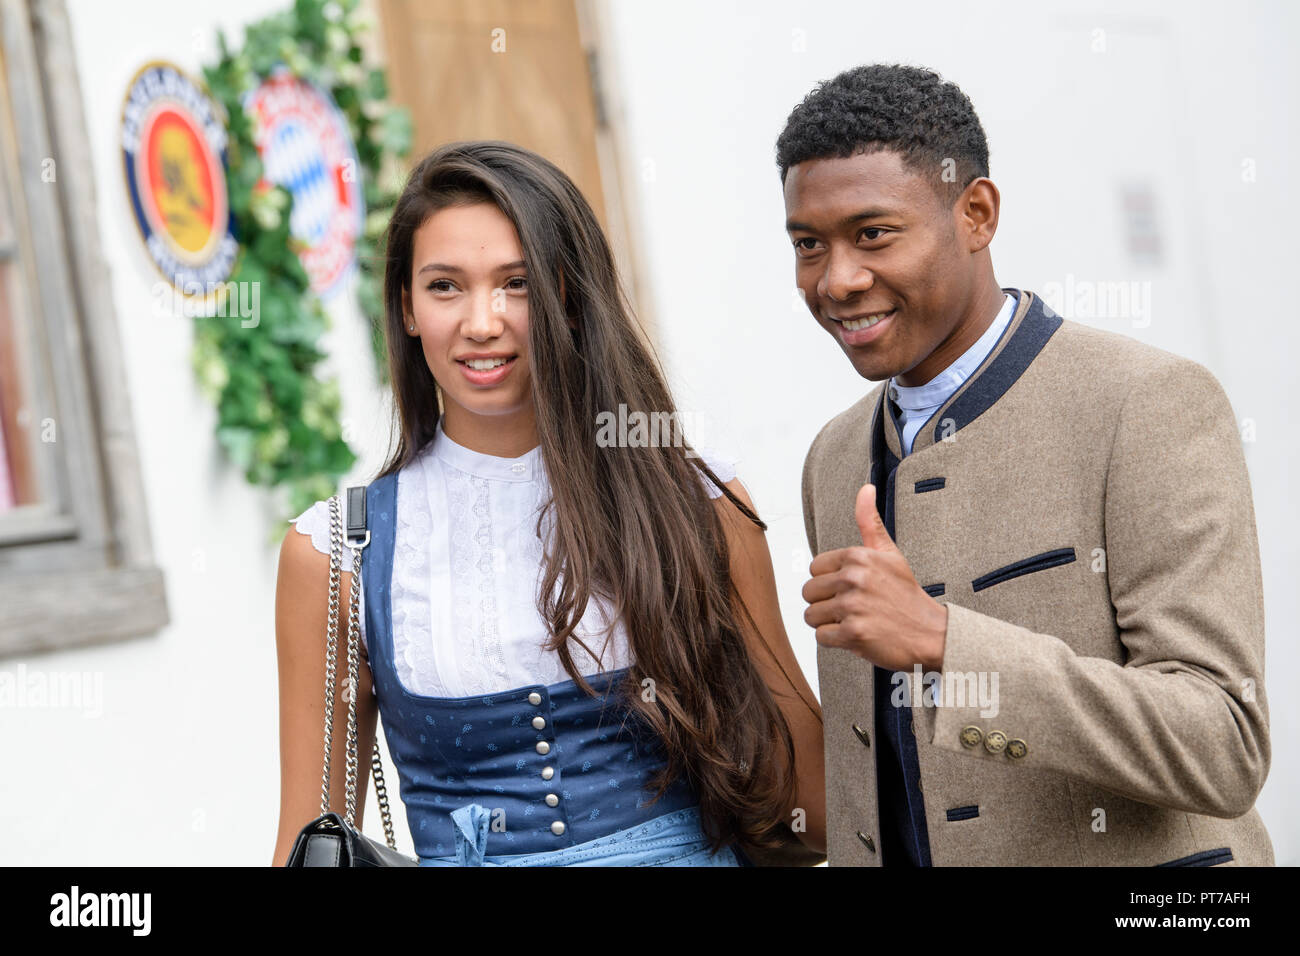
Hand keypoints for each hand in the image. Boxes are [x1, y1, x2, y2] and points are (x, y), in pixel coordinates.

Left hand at [802, 483, 947, 670]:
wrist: (931, 633)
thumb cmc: (905, 594)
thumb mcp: (890, 553)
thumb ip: (870, 522)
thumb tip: (866, 488)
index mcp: (858, 556)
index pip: (814, 568)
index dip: (829, 582)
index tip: (851, 589)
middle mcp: (854, 578)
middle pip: (808, 592)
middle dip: (825, 603)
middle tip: (852, 608)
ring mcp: (853, 606)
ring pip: (811, 616)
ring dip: (828, 623)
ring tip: (854, 620)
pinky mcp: (853, 633)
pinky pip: (821, 636)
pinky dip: (836, 641)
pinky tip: (857, 635)